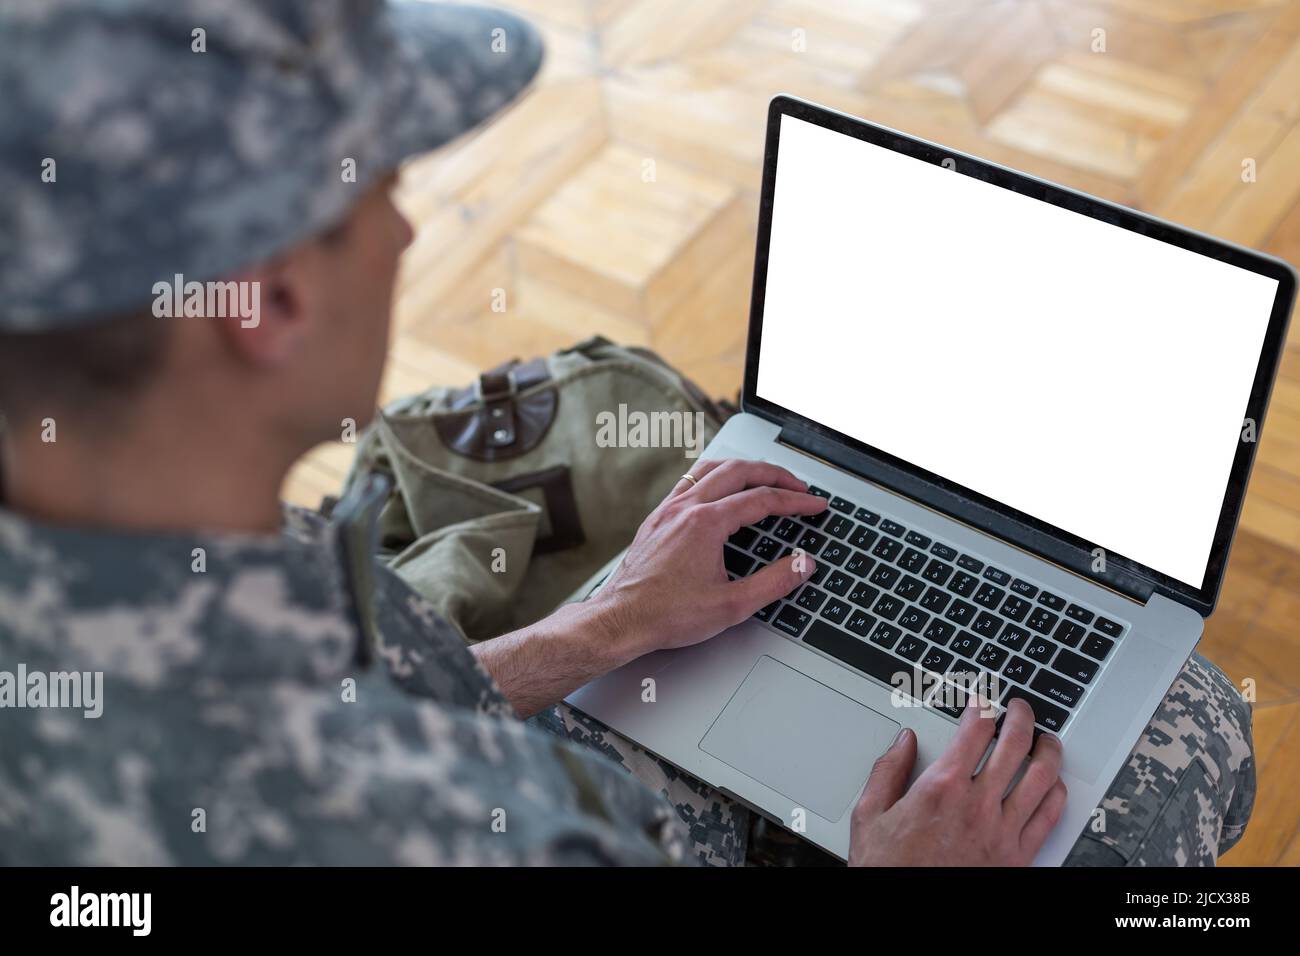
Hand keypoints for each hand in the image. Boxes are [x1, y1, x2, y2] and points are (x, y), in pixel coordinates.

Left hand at [592, 458, 826, 660]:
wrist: (621, 619)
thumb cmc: (666, 614)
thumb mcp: (732, 605)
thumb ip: (774, 582)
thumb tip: (803, 565)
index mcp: (706, 523)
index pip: (763, 500)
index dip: (796, 501)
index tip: (814, 505)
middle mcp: (686, 508)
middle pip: (739, 471)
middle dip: (775, 474)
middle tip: (797, 486)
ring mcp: (668, 510)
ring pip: (711, 468)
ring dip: (743, 468)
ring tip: (764, 478)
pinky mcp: (657, 518)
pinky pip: (690, 481)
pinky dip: (714, 476)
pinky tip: (720, 489)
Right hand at [848, 696, 1067, 865]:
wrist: (904, 915)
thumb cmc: (887, 869)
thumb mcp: (869, 815)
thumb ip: (888, 771)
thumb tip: (904, 742)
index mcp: (941, 788)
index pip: (975, 730)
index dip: (982, 706)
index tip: (981, 701)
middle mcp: (977, 805)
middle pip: (1014, 745)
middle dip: (1020, 717)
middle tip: (1018, 708)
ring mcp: (1002, 831)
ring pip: (1041, 777)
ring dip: (1047, 750)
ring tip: (1045, 739)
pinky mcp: (1017, 857)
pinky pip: (1049, 816)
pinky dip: (1056, 792)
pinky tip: (1053, 783)